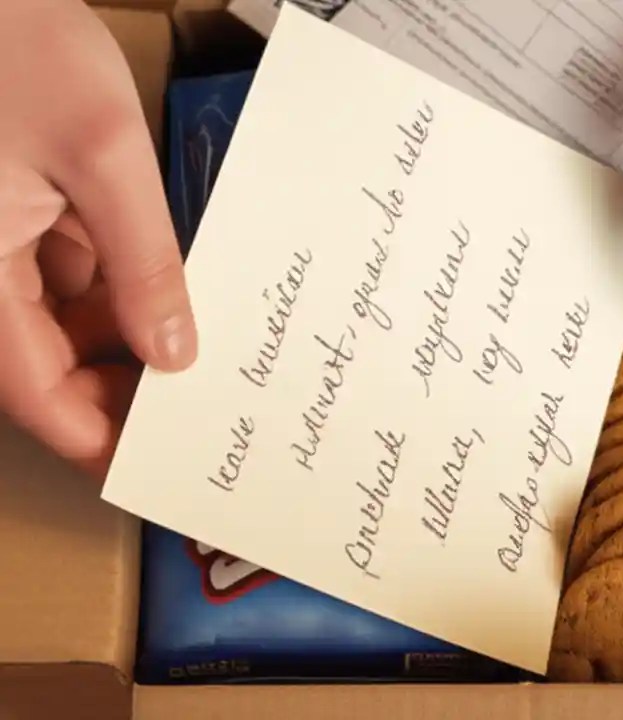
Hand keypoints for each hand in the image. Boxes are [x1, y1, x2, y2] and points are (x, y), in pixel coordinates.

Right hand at [0, 0, 195, 476]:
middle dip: (123, 385)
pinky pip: (66, 267)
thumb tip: (171, 352)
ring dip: (128, 332)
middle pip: (47, 361)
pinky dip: (118, 278)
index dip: (97, 436)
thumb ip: (142, 262)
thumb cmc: (18, 42)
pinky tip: (177, 286)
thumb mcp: (102, 156)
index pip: (34, 392)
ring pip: (62, 317)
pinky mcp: (13, 208)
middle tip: (205, 406)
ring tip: (208, 352)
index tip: (160, 464)